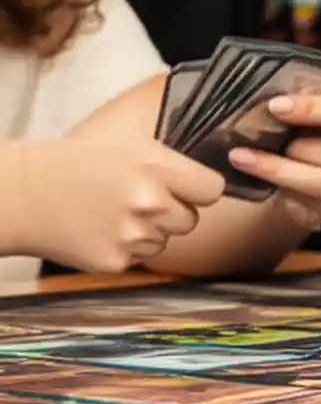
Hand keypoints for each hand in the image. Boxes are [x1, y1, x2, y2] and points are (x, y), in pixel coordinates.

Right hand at [15, 137, 224, 272]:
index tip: (190, 188)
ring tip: (115, 212)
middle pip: (192, 219)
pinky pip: (140, 257)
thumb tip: (213, 168)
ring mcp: (133, 235)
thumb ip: (171, 159)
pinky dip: (127, 247)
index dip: (201, 189)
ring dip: (150, 230)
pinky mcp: (116, 261)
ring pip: (166, 240)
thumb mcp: (129, 142)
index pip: (212, 190)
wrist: (24, 193)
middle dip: (174, 211)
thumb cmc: (78, 162)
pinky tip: (101, 229)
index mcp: (157, 167)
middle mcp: (150, 203)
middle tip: (141, 199)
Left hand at [227, 93, 320, 230]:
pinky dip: (279, 192)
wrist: (309, 174)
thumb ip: (305, 103)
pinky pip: (307, 205)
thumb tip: (275, 97)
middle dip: (298, 145)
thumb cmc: (314, 135)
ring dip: (278, 169)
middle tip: (258, 137)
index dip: (313, 108)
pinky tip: (257, 181)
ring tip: (242, 158)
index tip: (276, 106)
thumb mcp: (314, 113)